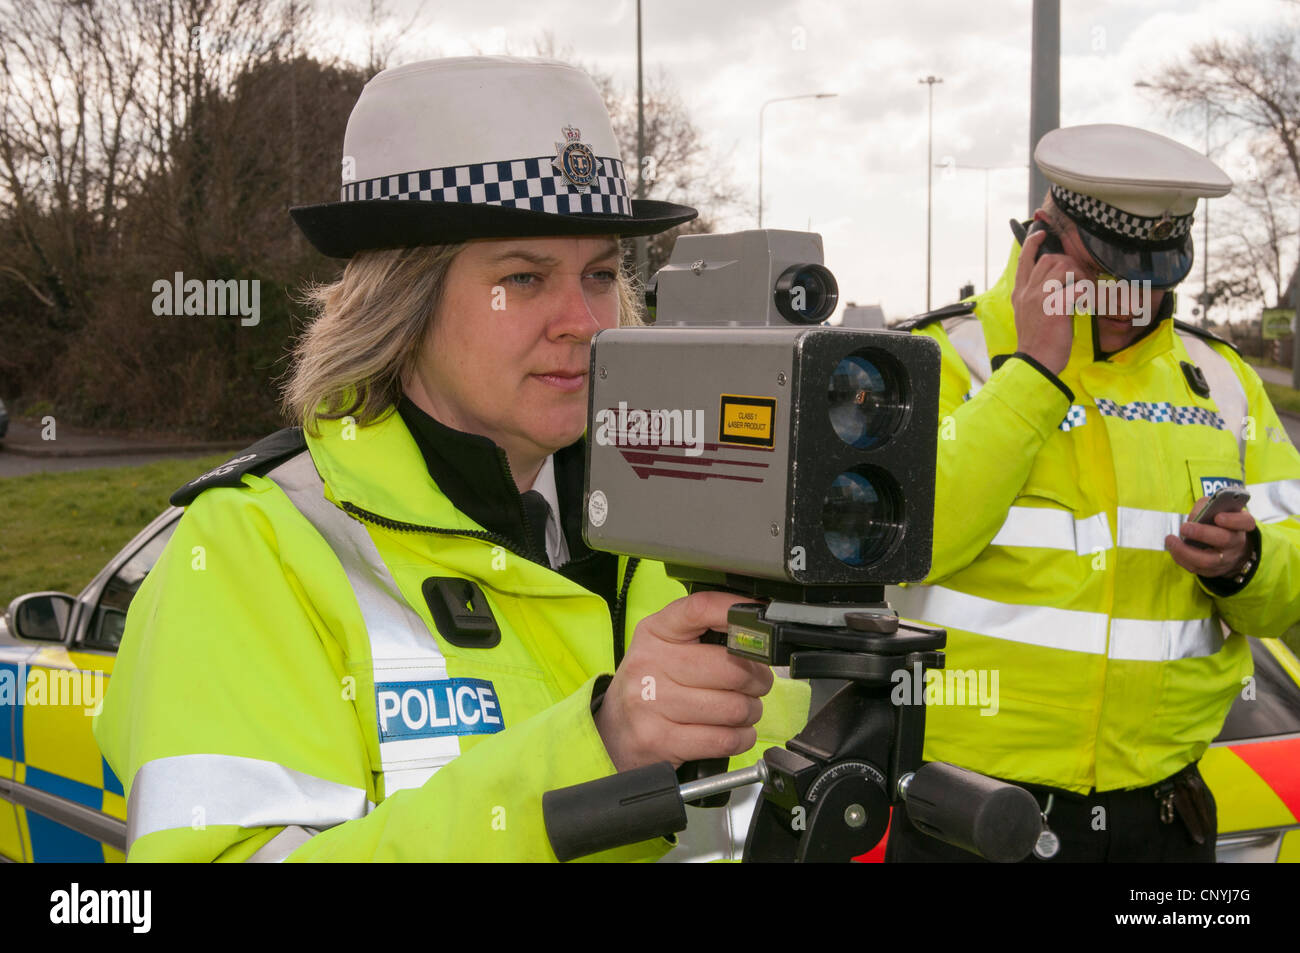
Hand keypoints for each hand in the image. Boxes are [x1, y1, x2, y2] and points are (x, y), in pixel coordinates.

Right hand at [595, 591, 773, 772]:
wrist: (612, 731)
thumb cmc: (649, 685)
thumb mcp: (664, 646)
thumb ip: (703, 631)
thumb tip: (755, 623)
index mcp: (654, 632)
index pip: (700, 609)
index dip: (737, 613)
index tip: (760, 624)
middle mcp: (649, 664)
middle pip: (731, 667)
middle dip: (758, 680)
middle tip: (756, 684)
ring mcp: (652, 703)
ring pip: (733, 707)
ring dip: (751, 712)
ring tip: (743, 710)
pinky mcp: (660, 740)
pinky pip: (723, 739)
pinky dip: (741, 738)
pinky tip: (735, 733)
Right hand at [1010, 227, 1076, 375]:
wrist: (1034, 363)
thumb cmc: (1037, 343)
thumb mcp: (1031, 316)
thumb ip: (1039, 298)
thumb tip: (1061, 287)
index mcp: (1019, 294)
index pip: (1024, 260)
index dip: (1033, 243)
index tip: (1041, 234)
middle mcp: (1027, 291)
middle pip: (1049, 259)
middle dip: (1069, 263)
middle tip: (1081, 278)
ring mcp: (1039, 297)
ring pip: (1062, 267)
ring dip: (1080, 275)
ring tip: (1085, 291)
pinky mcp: (1054, 306)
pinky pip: (1077, 287)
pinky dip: (1087, 293)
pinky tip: (1087, 304)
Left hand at [1165, 496, 1256, 577]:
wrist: (1225, 546)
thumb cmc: (1216, 521)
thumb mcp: (1215, 508)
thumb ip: (1205, 507)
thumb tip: (1194, 517)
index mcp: (1241, 524)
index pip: (1246, 522)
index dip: (1233, 520)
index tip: (1218, 517)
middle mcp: (1237, 542)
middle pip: (1225, 540)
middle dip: (1203, 533)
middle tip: (1185, 527)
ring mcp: (1226, 559)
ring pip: (1209, 560)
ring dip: (1186, 551)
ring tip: (1171, 540)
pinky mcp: (1212, 570)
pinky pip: (1196, 568)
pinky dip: (1181, 558)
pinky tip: (1172, 548)